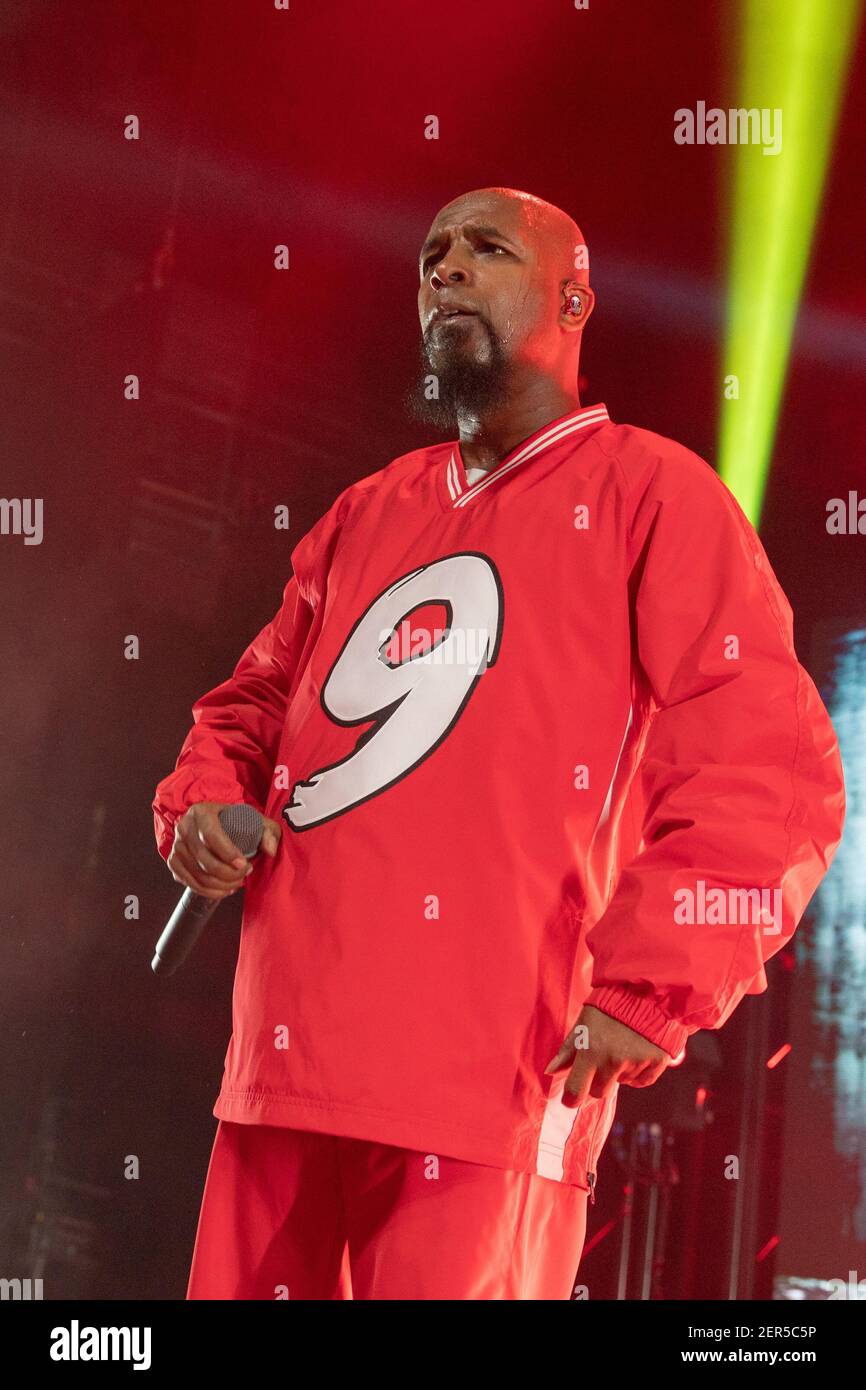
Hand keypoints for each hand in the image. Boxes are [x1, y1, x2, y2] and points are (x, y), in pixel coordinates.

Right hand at [166, 801, 281, 899]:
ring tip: (237, 883)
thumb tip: (270, 850)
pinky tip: (224, 890)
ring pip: (197, 874)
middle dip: (227, 874)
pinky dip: (208, 892)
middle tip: (244, 875)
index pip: (212, 835)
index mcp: (201, 812)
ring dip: (220, 885)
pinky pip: (189, 883)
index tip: (245, 865)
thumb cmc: (238, 822)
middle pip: (204, 859)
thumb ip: (269, 832)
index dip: (228, 854)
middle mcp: (184, 827)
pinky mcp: (173, 862)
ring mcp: (176, 846)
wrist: (216, 824)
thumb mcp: (257, 821)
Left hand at [544, 1004, 669, 1107]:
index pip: (576, 1091)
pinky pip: (642, 1081)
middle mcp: (613, 1060)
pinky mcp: (656, 1061)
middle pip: (599, 1091)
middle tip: (601, 1058)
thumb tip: (550, 1072)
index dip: (571, 1098)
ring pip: (621, 1083)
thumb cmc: (608, 1006)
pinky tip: (637, 1052)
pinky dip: (638, 1072)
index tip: (570, 1098)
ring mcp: (636, 1062)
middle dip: (597, 1081)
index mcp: (591, 1050)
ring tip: (622, 1045)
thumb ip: (567, 1050)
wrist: (645, 990)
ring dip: (619, 1072)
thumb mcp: (583, 1023)